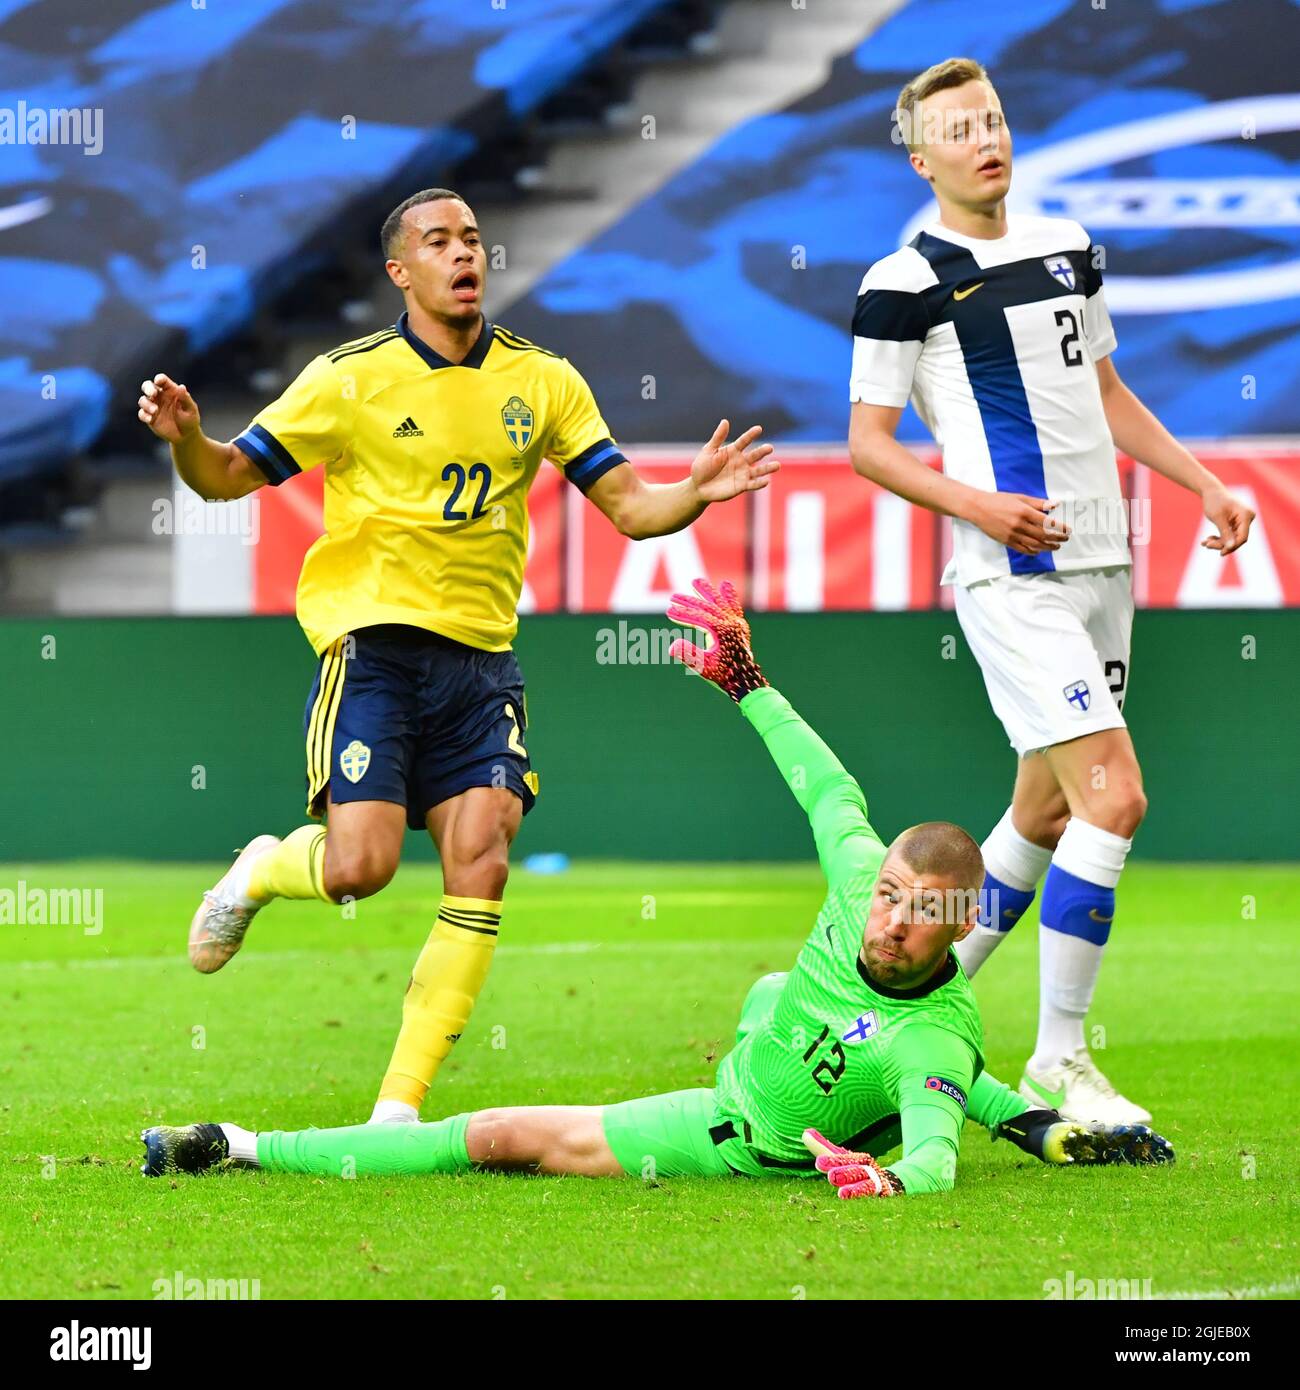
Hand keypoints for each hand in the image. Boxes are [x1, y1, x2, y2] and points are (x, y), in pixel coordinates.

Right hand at [137, 373, 199, 443]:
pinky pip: (142, 414)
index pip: (162, 380)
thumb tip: (181, 387)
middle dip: (148, 388)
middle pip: (147, 386)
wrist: (186, 435)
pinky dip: (144, 415)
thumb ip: (185, 398)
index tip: (159, 381)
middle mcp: (159, 396)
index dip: (159, 379)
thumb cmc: (190, 419)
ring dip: (147, 404)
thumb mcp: (190, 409)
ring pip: (143, 400)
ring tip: (155, 410)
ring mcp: (153, 406)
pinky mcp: (149, 417)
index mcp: (170, 390)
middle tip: (153, 393)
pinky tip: (150, 419)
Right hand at [666, 577, 767, 702]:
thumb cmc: (724, 675)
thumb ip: (688, 655)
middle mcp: (732, 623)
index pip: (699, 617)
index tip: (669, 610)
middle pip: (707, 607)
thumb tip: (671, 647)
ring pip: (720, 603)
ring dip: (707, 592)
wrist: (744, 681)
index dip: (683, 614)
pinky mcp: (739, 626)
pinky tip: (725, 585)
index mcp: (723, 631)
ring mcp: (737, 623)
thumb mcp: (704, 667)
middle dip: (689, 602)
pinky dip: (728, 596)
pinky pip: (733, 607)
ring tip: (696, 581)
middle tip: (672, 597)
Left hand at [690, 419, 778, 502]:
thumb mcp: (708, 451)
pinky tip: (766, 481)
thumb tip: (725, 421)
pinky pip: (752, 484)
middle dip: (762, 451)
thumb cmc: (702, 467)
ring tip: (777, 465)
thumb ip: (718, 438)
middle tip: (770, 448)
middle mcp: (741, 461)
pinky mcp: (741, 486)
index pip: (744, 441)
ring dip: (768, 468)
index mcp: (733, 450)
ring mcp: (742, 474)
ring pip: (758, 470)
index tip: (759, 429)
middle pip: (755, 455)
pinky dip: (759, 483)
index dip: (751, 435)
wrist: (698, 487)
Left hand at [803, 1128, 900, 1197]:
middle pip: (856, 1170)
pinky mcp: (884, 1200)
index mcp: (858, 1159)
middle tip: (831, 1176)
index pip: (844, 1159)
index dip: (832, 1160)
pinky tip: (860, 1208)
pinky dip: (871, 1204)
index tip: (818, 1162)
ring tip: (842, 1194)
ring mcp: (878, 1186)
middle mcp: (869, 1170)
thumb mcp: (841, 1159)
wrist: (889, 1185)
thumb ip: (823, 1148)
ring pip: (867, 1187)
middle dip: (844, 1173)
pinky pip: (878, 1202)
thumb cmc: (857, 1170)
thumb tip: (805, 1133)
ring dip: (855, 1190)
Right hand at [968, 492, 1068, 554]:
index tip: (1067, 530)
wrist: (978, 508)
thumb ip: (1037, 502)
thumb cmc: (999, 500)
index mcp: (1024, 512)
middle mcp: (1019, 524)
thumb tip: (1055, 504)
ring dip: (1048, 547)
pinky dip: (1033, 551)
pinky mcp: (1006, 541)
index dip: (1059, 527)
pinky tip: (1039, 550)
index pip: (1047, 522)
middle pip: (1043, 535)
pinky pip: (1022, 549)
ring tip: (1056, 547)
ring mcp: (1012, 534)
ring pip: (1034, 544)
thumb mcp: (1019, 497)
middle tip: (1065, 539)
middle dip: (1057, 538)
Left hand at [1200, 484, 1253, 555]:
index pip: (1242, 537)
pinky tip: (1206, 540)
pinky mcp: (1236, 523)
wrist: (1211, 492)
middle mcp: (1247, 518)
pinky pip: (1229, 535)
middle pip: (1237, 539)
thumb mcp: (1218, 518)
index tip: (1220, 553)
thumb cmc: (1214, 501)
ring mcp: (1243, 521)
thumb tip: (1231, 547)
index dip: (1232, 546)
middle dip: (1222, 544)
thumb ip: (1225, 532)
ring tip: (1204, 543)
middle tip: (1207, 545)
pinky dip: (1218, 538)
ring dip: (1218, 542)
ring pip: (1232, 538)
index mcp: (1246, 515)